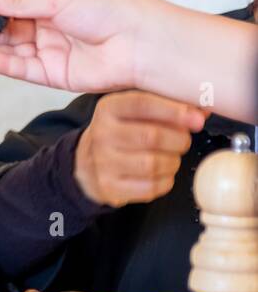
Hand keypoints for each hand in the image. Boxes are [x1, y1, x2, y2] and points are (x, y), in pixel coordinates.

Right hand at [0, 0, 171, 93]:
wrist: (143, 43)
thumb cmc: (112, 10)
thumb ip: (16, 0)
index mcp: (52, 5)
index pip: (11, 7)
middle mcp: (48, 29)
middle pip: (6, 31)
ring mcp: (49, 52)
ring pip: (9, 51)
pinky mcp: (52, 75)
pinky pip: (19, 68)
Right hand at [73, 92, 204, 207]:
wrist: (89, 164)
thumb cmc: (123, 133)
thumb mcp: (137, 112)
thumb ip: (169, 106)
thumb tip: (202, 110)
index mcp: (108, 109)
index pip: (142, 104)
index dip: (174, 111)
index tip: (197, 119)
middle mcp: (101, 134)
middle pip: (152, 136)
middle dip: (179, 140)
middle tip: (182, 140)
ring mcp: (102, 162)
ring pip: (153, 164)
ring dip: (172, 162)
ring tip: (170, 157)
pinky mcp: (109, 186)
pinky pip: (151, 187)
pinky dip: (165, 181)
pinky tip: (160, 173)